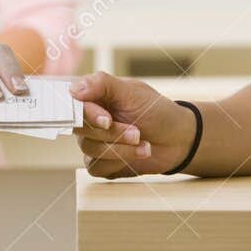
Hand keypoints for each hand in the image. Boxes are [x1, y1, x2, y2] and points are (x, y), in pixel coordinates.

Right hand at [70, 73, 198, 177]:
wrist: (178, 139)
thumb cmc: (155, 111)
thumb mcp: (132, 92)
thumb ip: (102, 84)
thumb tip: (73, 90)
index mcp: (93, 97)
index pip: (73, 103)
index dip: (86, 114)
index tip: (107, 120)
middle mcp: (88, 119)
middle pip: (80, 128)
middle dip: (111, 133)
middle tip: (137, 132)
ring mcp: (93, 142)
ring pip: (89, 149)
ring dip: (120, 148)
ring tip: (143, 142)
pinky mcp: (101, 163)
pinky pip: (96, 167)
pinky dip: (120, 161)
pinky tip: (138, 153)